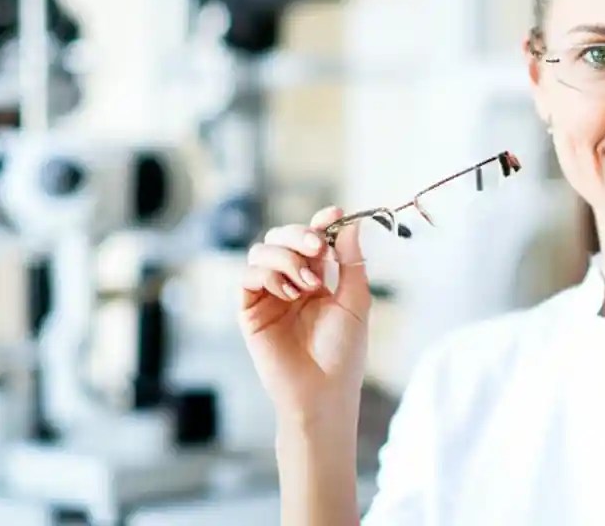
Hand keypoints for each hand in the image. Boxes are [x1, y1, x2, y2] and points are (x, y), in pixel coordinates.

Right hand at [239, 206, 371, 424]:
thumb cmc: (343, 353)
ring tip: (307, 285)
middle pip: (282, 238)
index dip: (320, 222)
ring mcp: (268, 297)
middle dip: (300, 235)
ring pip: (263, 252)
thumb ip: (350, 262)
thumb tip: (351, 223)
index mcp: (316, 280)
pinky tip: (290, 293)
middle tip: (319, 249)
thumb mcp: (355, 302)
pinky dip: (269, 275)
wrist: (323, 391)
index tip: (335, 213)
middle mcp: (289, 284)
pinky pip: (248, 277)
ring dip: (286, 258)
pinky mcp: (250, 312)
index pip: (311, 240)